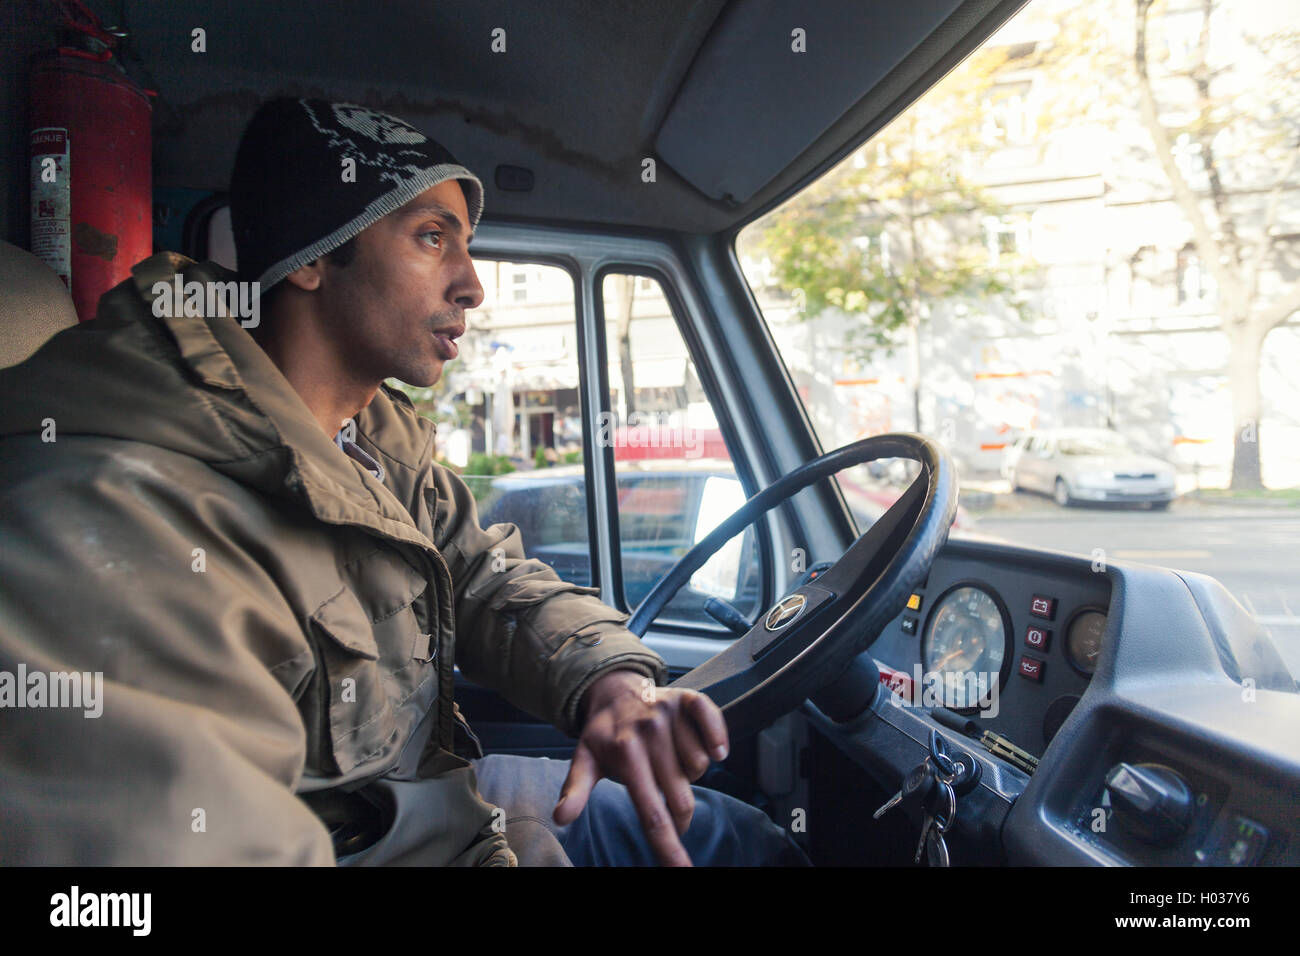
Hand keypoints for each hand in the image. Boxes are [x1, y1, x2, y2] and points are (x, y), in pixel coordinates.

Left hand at [553, 669, 728, 866]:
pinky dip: (717, 738)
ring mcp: (670, 714)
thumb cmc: (604, 734)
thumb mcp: (584, 759)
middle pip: (681, 798)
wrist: (615, 689)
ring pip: (699, 767)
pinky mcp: (687, 699)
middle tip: (666, 806)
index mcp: (624, 753)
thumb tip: (561, 818)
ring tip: (668, 760)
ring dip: (689, 774)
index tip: (681, 870)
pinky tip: (715, 750)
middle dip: (678, 816)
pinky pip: (713, 721)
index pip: (651, 812)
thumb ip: (577, 789)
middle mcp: (649, 732)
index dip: (668, 847)